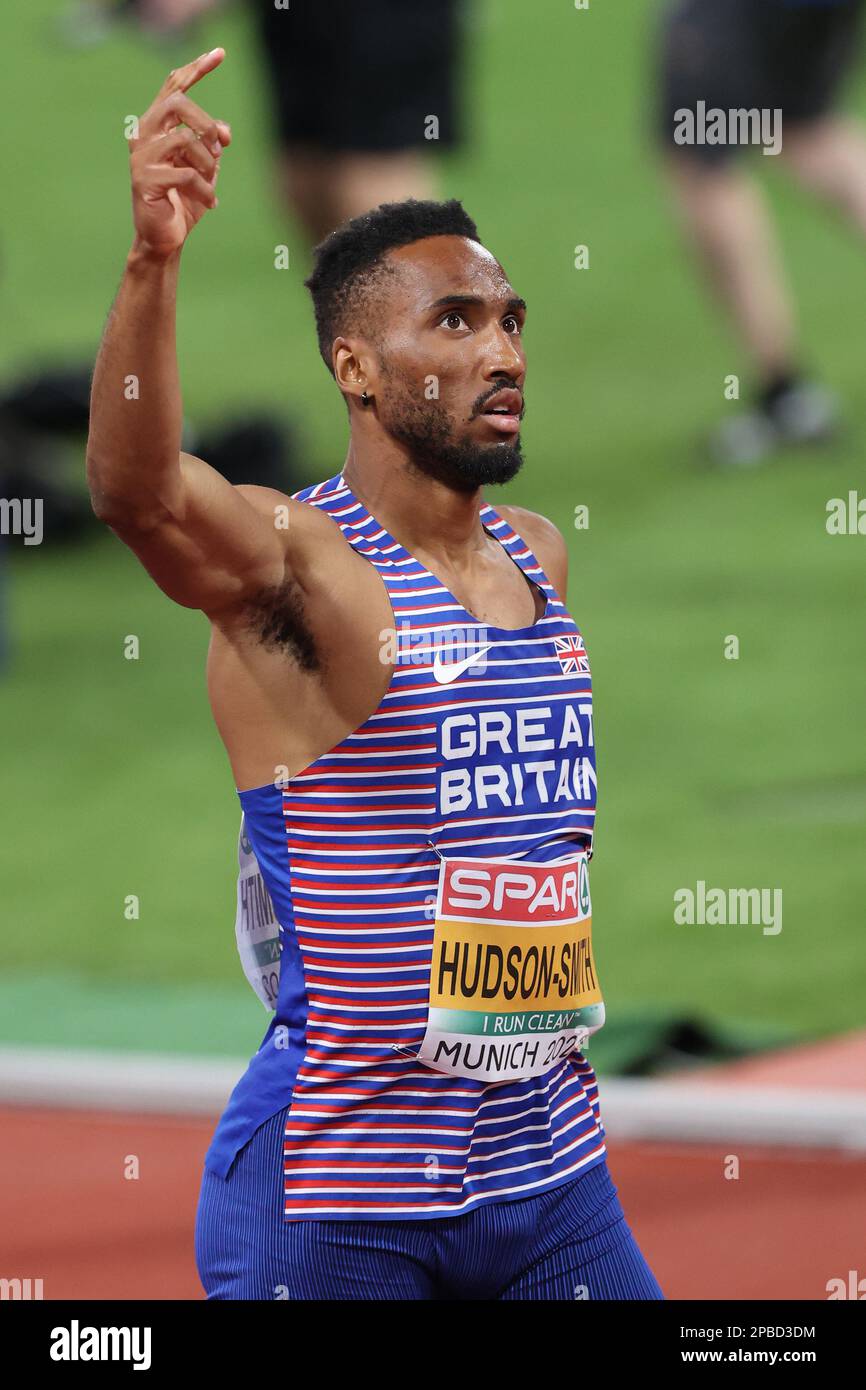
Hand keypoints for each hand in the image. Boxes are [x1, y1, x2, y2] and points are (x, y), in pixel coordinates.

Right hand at [128, 48, 230, 258]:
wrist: (164, 238)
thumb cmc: (183, 201)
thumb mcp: (205, 168)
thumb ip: (212, 145)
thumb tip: (223, 131)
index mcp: (156, 126)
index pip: (174, 87)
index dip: (197, 69)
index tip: (220, 54)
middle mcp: (144, 135)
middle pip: (177, 103)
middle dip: (206, 123)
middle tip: (222, 146)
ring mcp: (141, 157)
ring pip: (184, 139)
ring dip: (207, 162)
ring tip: (211, 183)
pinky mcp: (145, 181)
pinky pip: (186, 174)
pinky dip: (205, 189)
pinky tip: (211, 204)